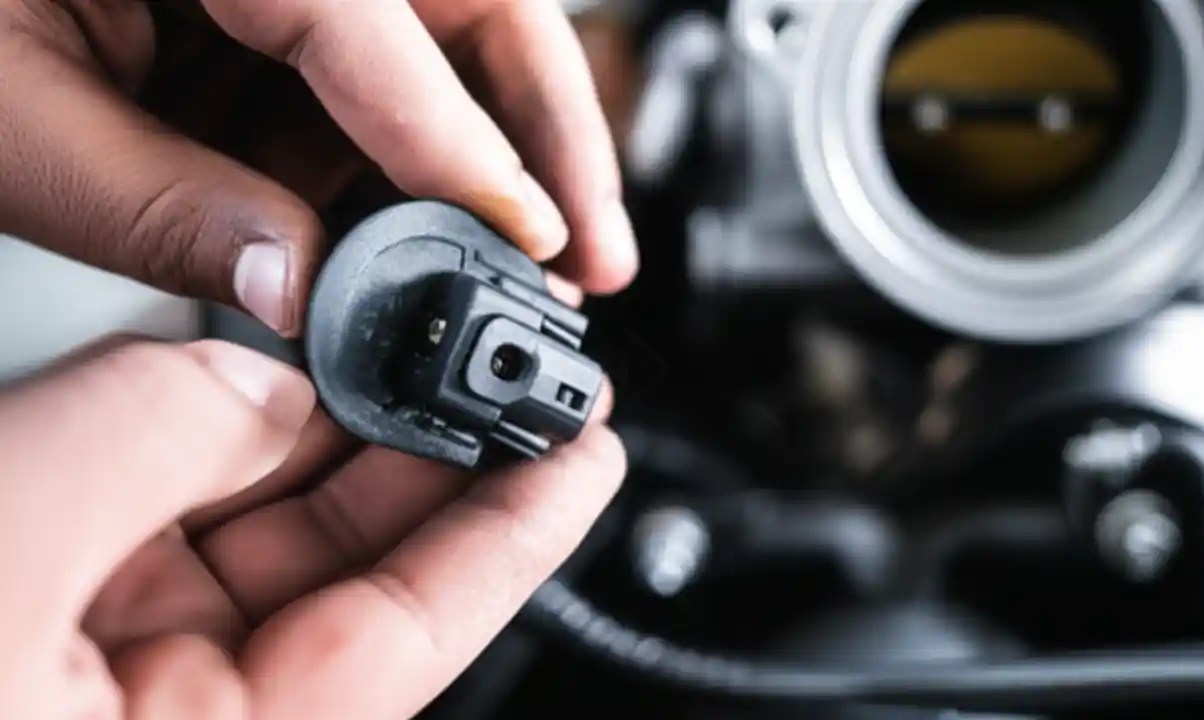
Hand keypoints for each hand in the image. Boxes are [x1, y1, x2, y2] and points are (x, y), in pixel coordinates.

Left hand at [0, 0, 637, 335]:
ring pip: (438, 40)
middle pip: (469, 7)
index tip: (532, 245)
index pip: (372, 23)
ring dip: (475, 158)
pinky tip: (385, 225)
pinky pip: (364, 64)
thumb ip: (155, 205)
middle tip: (587, 248)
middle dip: (542, 134)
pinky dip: (389, 150)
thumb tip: (294, 285)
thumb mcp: (2, 116)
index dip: (467, 148)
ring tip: (501, 263)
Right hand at [0, 338, 624, 718]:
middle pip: (361, 563)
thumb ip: (152, 442)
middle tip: (494, 353)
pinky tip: (267, 366)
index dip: (521, 525)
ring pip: (274, 523)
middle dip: (432, 446)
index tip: (587, 446)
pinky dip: (226, 427)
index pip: (423, 626)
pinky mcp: (66, 600)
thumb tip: (258, 379)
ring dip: (330, 422)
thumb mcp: (7, 549)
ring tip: (389, 332)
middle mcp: (185, 707)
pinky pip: (182, 507)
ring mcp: (125, 655)